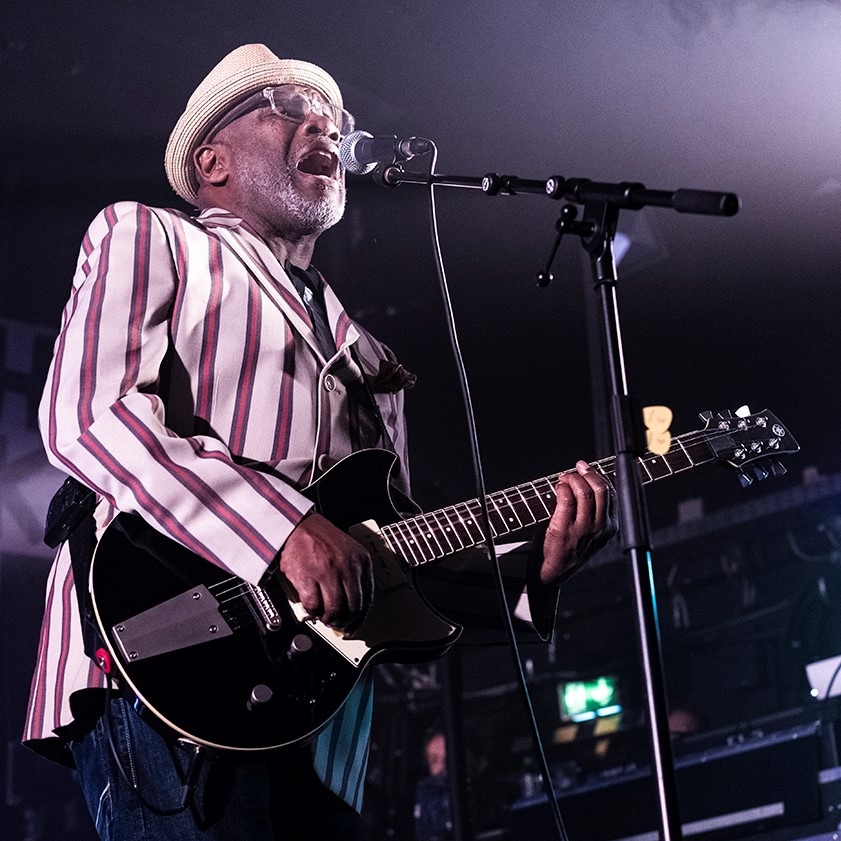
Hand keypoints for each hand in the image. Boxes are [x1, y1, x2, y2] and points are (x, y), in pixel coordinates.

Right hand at [278, 511, 372, 629]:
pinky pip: (313, 605)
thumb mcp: (349, 552)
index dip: (361, 618)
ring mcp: (328, 572)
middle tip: (338, 624)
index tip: (355, 625)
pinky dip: (312, 611)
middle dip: (345, 621)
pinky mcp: (308, 577)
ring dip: (329, 619)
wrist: (299, 525)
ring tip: (324, 617)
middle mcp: (347, 567)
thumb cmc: (322, 540)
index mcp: (361, 561)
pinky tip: (311, 608)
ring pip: (335, 610)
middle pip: (353, 607)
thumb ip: (354, 576)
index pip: (368, 598)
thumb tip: (353, 607)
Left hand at [539, 461, 615, 585]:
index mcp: (610, 527)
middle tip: (575, 469)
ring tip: (564, 479)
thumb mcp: (590, 532)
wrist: (551, 573)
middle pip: (601, 489)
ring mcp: (582, 529)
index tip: (586, 469)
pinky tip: (558, 488)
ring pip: (584, 492)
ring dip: (572, 479)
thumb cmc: (568, 549)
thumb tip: (586, 480)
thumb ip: (593, 511)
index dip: (599, 476)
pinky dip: (562, 488)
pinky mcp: (564, 529)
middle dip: (587, 473)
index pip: (612, 493)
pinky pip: (566, 499)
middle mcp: (600, 528)